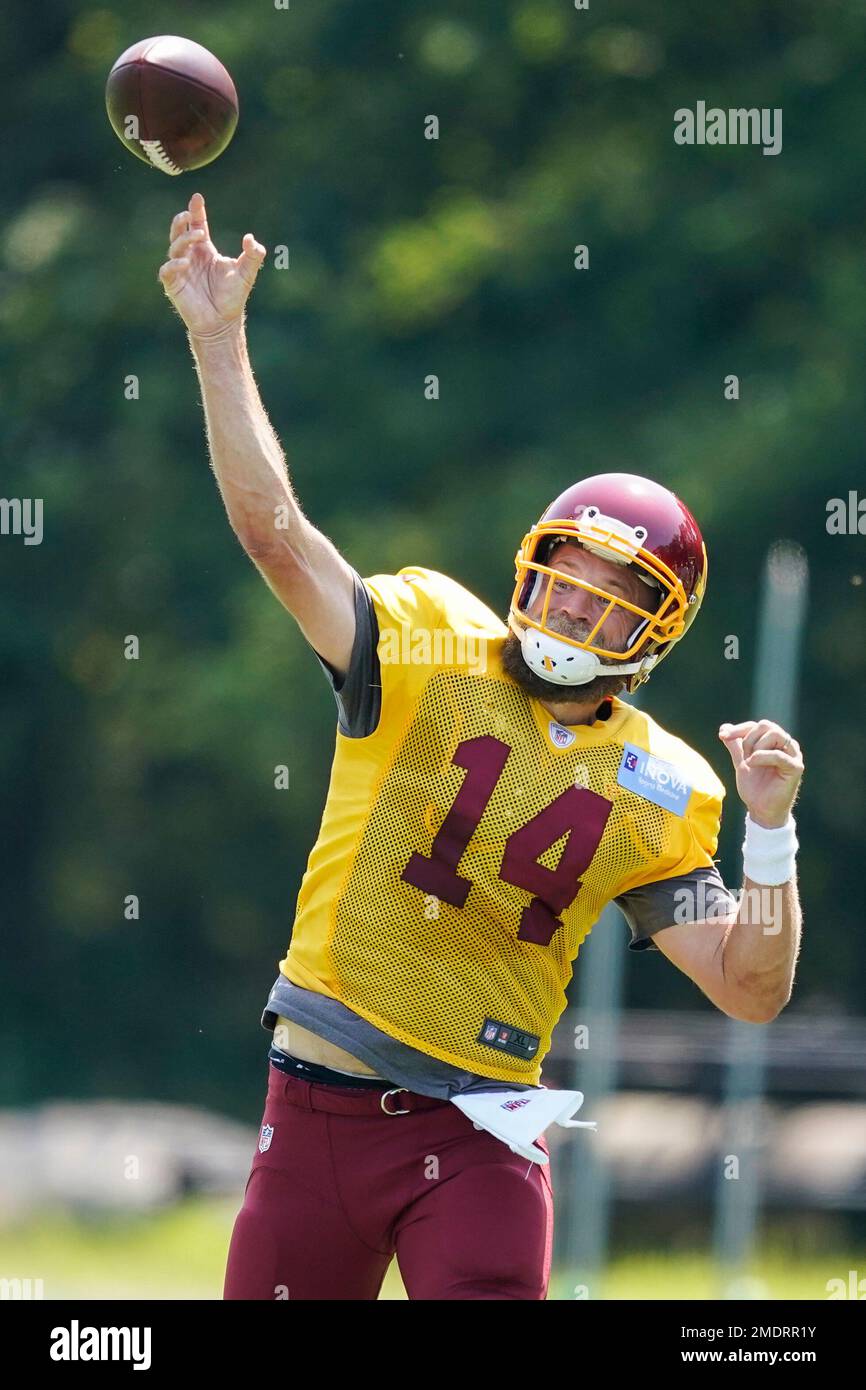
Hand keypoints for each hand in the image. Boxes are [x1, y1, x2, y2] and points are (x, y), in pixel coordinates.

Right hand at [158, 192, 266, 339]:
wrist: (223, 323)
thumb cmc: (233, 298)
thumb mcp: (247, 274)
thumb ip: (253, 255)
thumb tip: (251, 239)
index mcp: (205, 250)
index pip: (197, 225)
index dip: (196, 212)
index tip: (197, 197)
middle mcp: (191, 257)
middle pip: (180, 232)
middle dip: (182, 221)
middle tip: (189, 215)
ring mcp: (181, 270)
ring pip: (174, 247)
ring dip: (183, 239)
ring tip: (198, 237)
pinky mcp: (174, 285)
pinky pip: (167, 271)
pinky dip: (173, 265)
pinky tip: (185, 263)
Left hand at [718, 719, 803, 828]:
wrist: (761, 810)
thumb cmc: (755, 787)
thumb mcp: (741, 762)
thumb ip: (735, 745)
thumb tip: (724, 727)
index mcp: (775, 742)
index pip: (757, 725)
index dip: (739, 728)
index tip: (723, 736)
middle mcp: (786, 745)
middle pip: (766, 725)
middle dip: (748, 738)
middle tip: (743, 756)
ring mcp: (793, 755)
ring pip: (775, 734)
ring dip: (756, 746)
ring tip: (750, 762)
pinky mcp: (796, 768)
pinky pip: (780, 755)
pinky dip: (762, 756)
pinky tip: (752, 763)